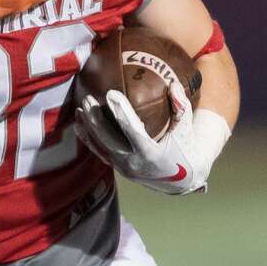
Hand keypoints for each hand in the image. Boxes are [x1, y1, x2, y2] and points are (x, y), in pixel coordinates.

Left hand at [75, 79, 230, 195]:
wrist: (182, 181)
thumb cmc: (186, 151)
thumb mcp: (187, 130)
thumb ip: (182, 107)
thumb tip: (174, 83)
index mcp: (151, 154)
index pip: (132, 130)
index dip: (120, 111)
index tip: (111, 93)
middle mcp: (134, 163)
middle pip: (108, 139)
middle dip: (95, 119)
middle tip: (87, 98)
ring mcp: (123, 168)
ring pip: (100, 146)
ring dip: (88, 128)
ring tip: (79, 109)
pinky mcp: (118, 169)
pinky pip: (100, 153)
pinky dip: (89, 139)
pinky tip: (79, 125)